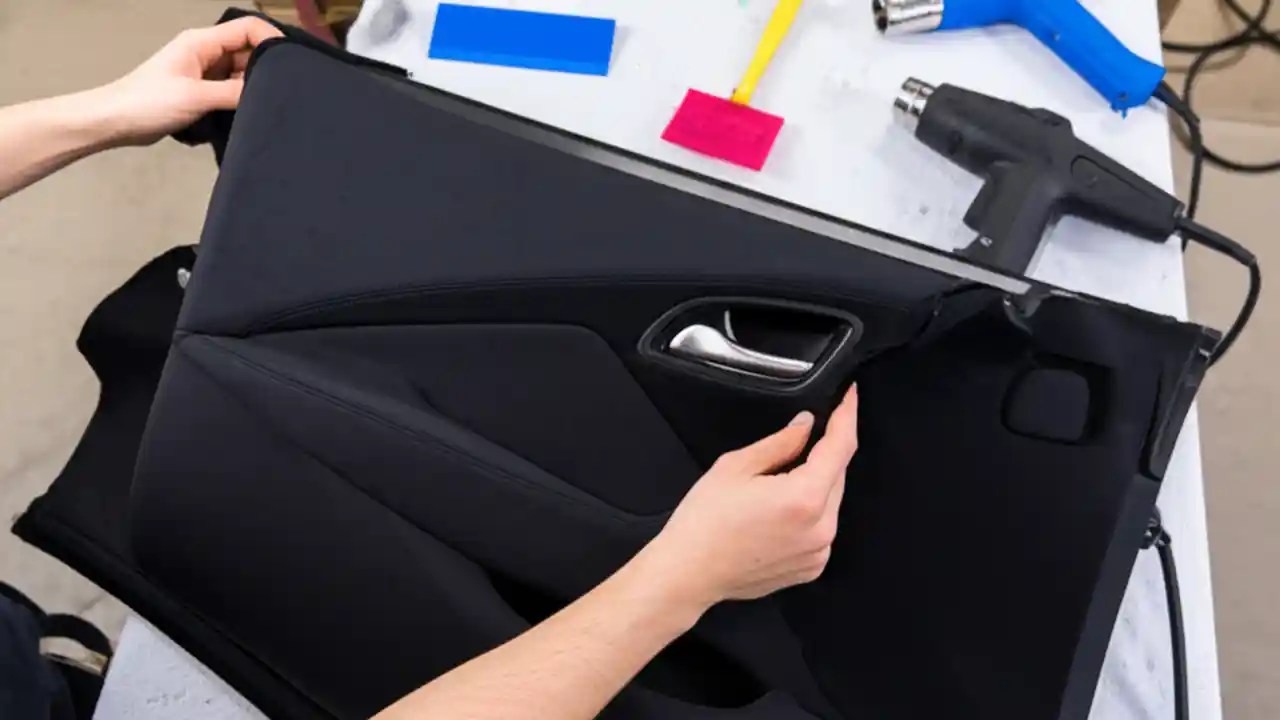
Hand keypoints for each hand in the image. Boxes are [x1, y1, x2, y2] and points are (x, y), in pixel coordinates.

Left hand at [93, 18, 281, 146]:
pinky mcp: (201, 92)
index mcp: (202, 42)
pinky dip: (241, 100)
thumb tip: (267, 93)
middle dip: (267, 68)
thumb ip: (235, 93)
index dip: (272, 41)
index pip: (247, 29)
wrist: (114, 122)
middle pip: (248, 51)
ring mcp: (203, 72)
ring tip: (271, 105)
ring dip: (253, 88)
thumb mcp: (196, 96)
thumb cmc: (149, 102)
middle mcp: (206, 52)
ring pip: (241, 73)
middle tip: (288, 92)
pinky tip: (251, 114)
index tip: (293, 65)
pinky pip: (230, 90)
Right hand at [641, 385, 858, 612]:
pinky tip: (778, 512)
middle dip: (825, 452)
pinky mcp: (813, 567)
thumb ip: (780, 442)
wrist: (689, 573)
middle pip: (839, 474)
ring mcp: (819, 551)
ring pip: (832, 501)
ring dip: (816, 483)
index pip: (841, 446)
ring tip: (776, 484)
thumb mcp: (736, 466)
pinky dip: (810, 511)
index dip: (847, 416)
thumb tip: (806, 425)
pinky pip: (823, 527)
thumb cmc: (704, 523)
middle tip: (797, 441)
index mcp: (804, 498)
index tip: (849, 396)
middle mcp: (821, 528)